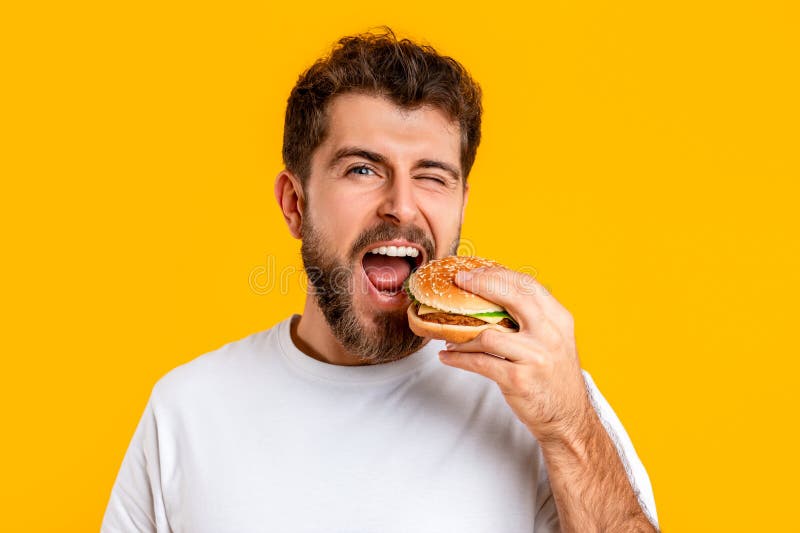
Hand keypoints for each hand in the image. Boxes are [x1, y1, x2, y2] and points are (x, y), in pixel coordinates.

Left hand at [439, 267, 591, 440]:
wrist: (568, 419)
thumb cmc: (553, 377)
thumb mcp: (554, 340)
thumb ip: (533, 318)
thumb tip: (493, 293)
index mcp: (559, 320)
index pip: (528, 285)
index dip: (497, 274)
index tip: (474, 272)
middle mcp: (550, 335)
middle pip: (512, 297)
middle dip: (481, 285)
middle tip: (458, 283)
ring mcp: (535, 357)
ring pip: (488, 334)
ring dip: (462, 335)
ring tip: (448, 337)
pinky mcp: (518, 379)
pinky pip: (479, 362)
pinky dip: (458, 358)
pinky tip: (447, 356)